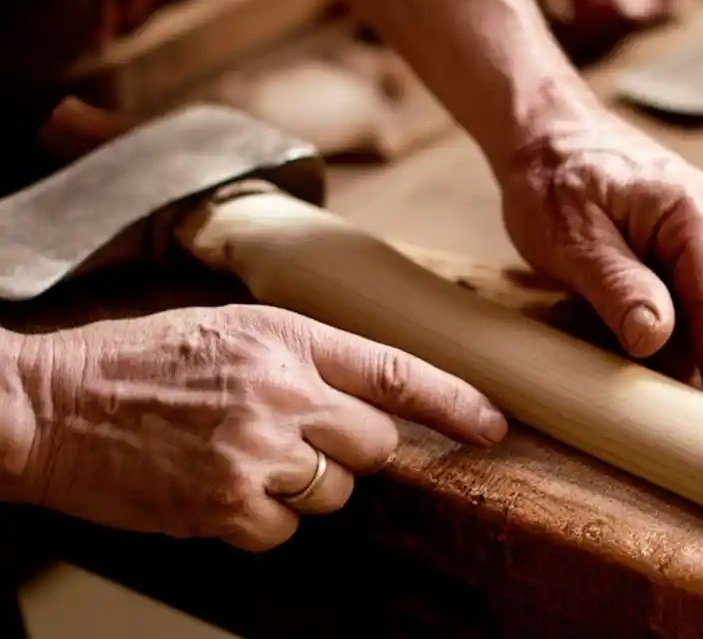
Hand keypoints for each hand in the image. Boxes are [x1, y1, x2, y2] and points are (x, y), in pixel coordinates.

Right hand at [10, 304, 506, 551]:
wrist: (50, 404)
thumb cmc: (138, 364)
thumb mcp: (231, 331)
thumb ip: (305, 360)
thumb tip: (370, 401)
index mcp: (287, 339)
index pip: (394, 370)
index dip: (453, 402)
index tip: (493, 425)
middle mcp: (282, 392)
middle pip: (375, 445)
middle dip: (350, 452)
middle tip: (297, 441)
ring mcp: (256, 451)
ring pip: (334, 494)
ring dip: (301, 488)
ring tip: (239, 459)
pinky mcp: (226, 504)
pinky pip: (283, 530)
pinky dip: (258, 521)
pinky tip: (216, 490)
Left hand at [499, 113, 702, 412]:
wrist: (545, 134)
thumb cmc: (553, 176)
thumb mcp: (571, 235)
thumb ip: (616, 285)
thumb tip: (655, 340)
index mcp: (692, 212)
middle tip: (693, 424)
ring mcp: (698, 244)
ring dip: (693, 356)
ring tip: (662, 400)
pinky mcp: (679, 259)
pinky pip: (691, 309)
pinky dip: (674, 340)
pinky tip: (642, 361)